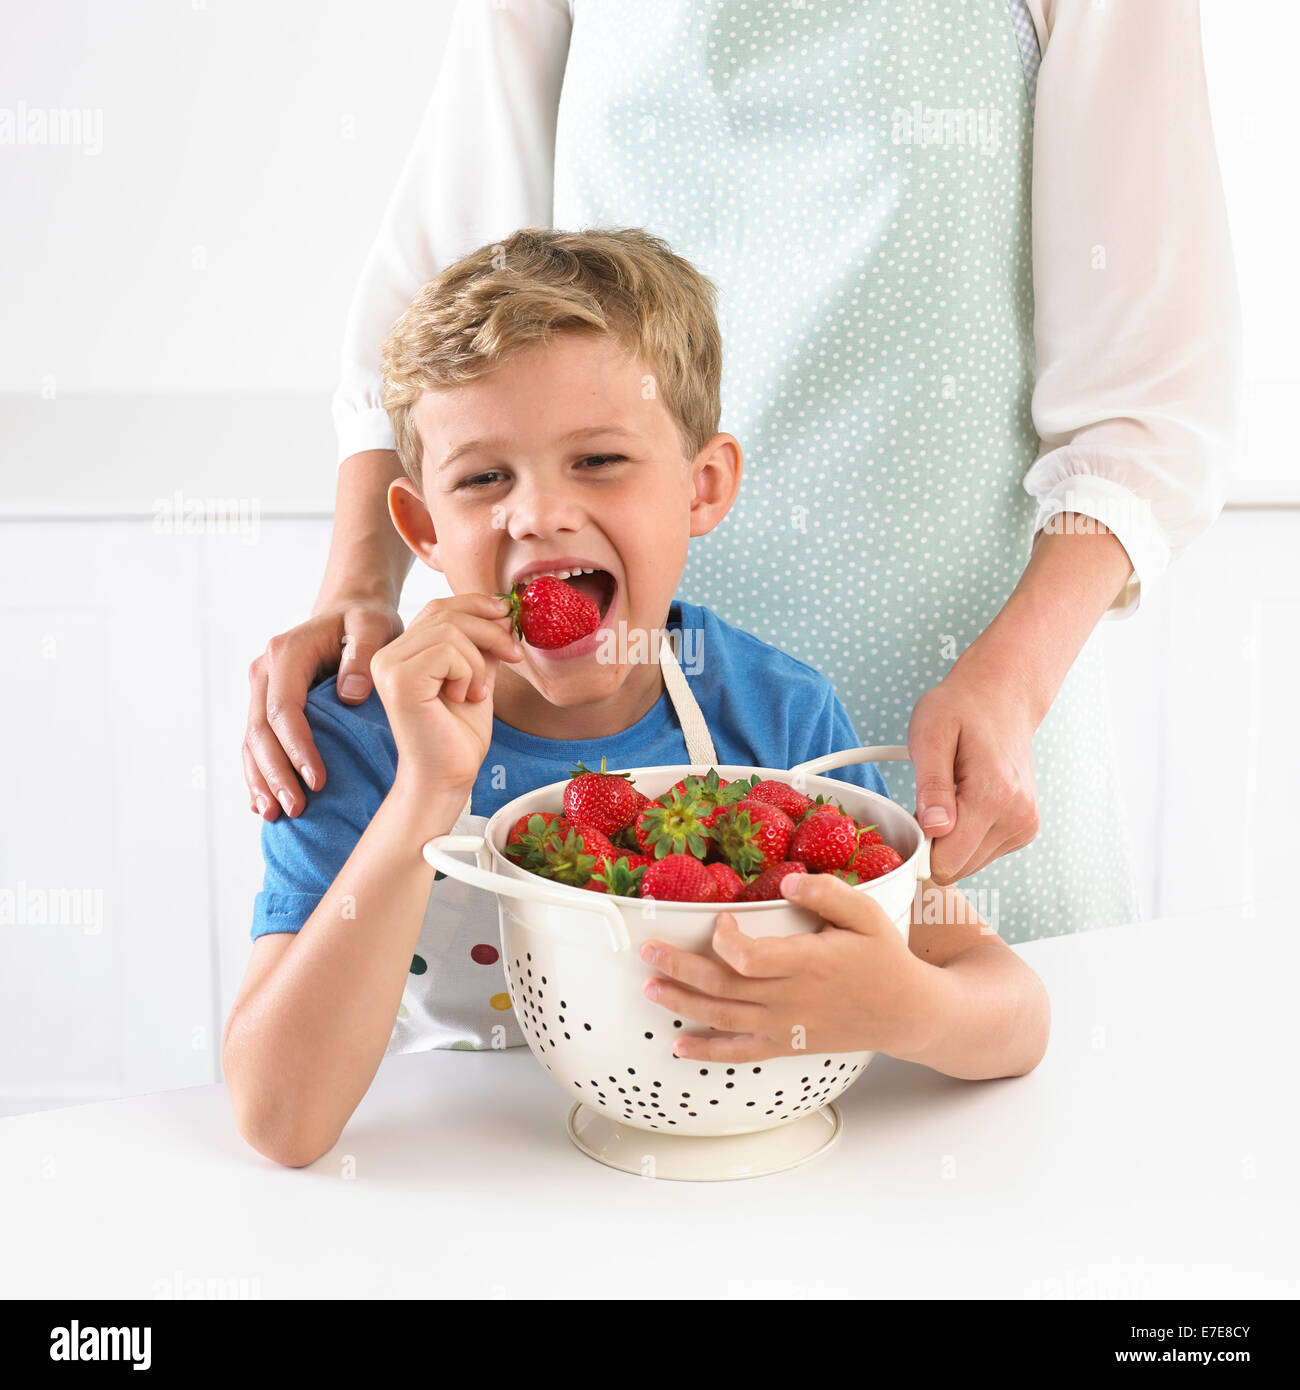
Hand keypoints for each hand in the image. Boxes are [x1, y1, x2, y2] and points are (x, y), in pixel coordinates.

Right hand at [243, 598, 403, 819]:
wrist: (351, 611)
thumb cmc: (367, 620)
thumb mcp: (375, 626)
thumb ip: (364, 655)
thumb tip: (350, 695)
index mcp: (287, 653)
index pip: (284, 709)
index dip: (297, 748)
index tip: (317, 780)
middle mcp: (265, 671)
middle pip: (260, 730)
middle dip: (275, 773)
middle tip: (295, 807)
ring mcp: (262, 688)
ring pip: (252, 741)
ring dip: (261, 780)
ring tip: (276, 815)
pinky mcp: (267, 704)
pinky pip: (256, 743)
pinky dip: (258, 773)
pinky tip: (263, 804)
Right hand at [370, 592, 523, 798]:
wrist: (446, 777)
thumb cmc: (458, 735)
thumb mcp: (476, 677)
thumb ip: (481, 646)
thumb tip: (502, 612)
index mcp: (402, 652)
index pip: (439, 608)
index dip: (476, 605)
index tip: (508, 616)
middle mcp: (387, 655)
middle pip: (447, 614)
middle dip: (490, 631)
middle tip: (514, 655)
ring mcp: (388, 666)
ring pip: (450, 631)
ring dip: (479, 661)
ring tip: (477, 691)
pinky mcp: (399, 680)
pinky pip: (447, 652)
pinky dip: (468, 673)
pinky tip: (464, 698)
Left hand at [638, 872, 937, 1062]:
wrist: (907, 1012)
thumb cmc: (884, 957)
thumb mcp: (866, 914)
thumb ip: (828, 893)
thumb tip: (788, 880)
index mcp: (807, 964)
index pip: (749, 958)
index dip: (724, 940)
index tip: (718, 920)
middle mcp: (790, 999)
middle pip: (723, 987)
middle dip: (679, 969)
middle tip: (647, 951)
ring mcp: (786, 1026)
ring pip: (722, 1019)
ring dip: (682, 1005)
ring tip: (649, 989)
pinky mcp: (786, 1043)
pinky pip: (740, 1053)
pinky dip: (708, 1052)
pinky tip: (679, 1047)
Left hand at [906, 655, 1039, 884]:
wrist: (1002, 697)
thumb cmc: (960, 709)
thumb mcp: (930, 733)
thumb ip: (931, 784)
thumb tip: (934, 828)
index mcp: (994, 797)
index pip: (946, 862)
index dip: (918, 847)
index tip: (909, 818)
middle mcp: (1018, 818)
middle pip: (957, 868)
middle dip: (933, 843)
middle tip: (927, 802)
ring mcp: (1025, 826)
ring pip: (968, 865)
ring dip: (949, 840)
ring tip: (948, 798)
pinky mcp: (1025, 829)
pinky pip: (981, 854)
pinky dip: (965, 837)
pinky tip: (963, 804)